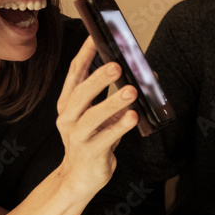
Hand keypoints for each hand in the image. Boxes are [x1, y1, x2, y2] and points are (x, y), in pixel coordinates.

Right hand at [55, 38, 138, 195]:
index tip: (97, 36)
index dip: (86, 54)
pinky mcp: (90, 153)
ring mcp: (77, 137)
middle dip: (99, 78)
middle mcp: (68, 118)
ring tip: (131, 91)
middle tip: (118, 65)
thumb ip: (117, 96)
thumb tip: (145, 76)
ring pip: (92, 116)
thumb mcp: (101, 116)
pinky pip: (106, 138)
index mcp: (69, 104)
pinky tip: (133, 117)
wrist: (80, 177)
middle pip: (80, 93)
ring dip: (112, 102)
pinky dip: (120, 126)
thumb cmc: (93, 141)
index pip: (75, 74)